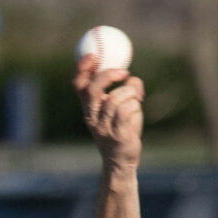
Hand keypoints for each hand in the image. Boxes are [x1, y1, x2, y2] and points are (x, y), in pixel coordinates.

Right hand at [74, 53, 143, 171]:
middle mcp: (92, 117)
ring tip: (138, 97)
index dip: (83, 68)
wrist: (121, 161)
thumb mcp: (118, 108)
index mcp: (88, 108)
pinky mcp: (117, 134)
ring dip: (131, 93)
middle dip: (108, 76)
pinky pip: (127, 111)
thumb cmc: (122, 130)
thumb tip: (130, 75)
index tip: (94, 55)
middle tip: (124, 72)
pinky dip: (136, 106)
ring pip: (115, 99)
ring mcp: (103, 127)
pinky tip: (138, 110)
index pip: (79, 85)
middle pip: (93, 89)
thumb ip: (122, 90)